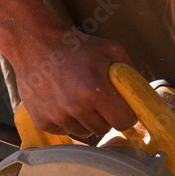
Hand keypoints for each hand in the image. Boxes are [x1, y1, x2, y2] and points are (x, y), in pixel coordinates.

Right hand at [10, 29, 138, 137]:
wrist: (33, 42)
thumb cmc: (74, 45)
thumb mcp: (110, 49)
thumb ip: (129, 72)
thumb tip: (141, 94)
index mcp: (95, 89)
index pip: (122, 122)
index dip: (126, 116)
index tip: (123, 109)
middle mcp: (75, 106)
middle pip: (103, 129)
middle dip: (106, 117)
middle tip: (99, 100)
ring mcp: (56, 115)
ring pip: (84, 132)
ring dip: (86, 120)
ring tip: (78, 98)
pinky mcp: (41, 120)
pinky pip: (64, 131)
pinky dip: (66, 121)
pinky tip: (62, 101)